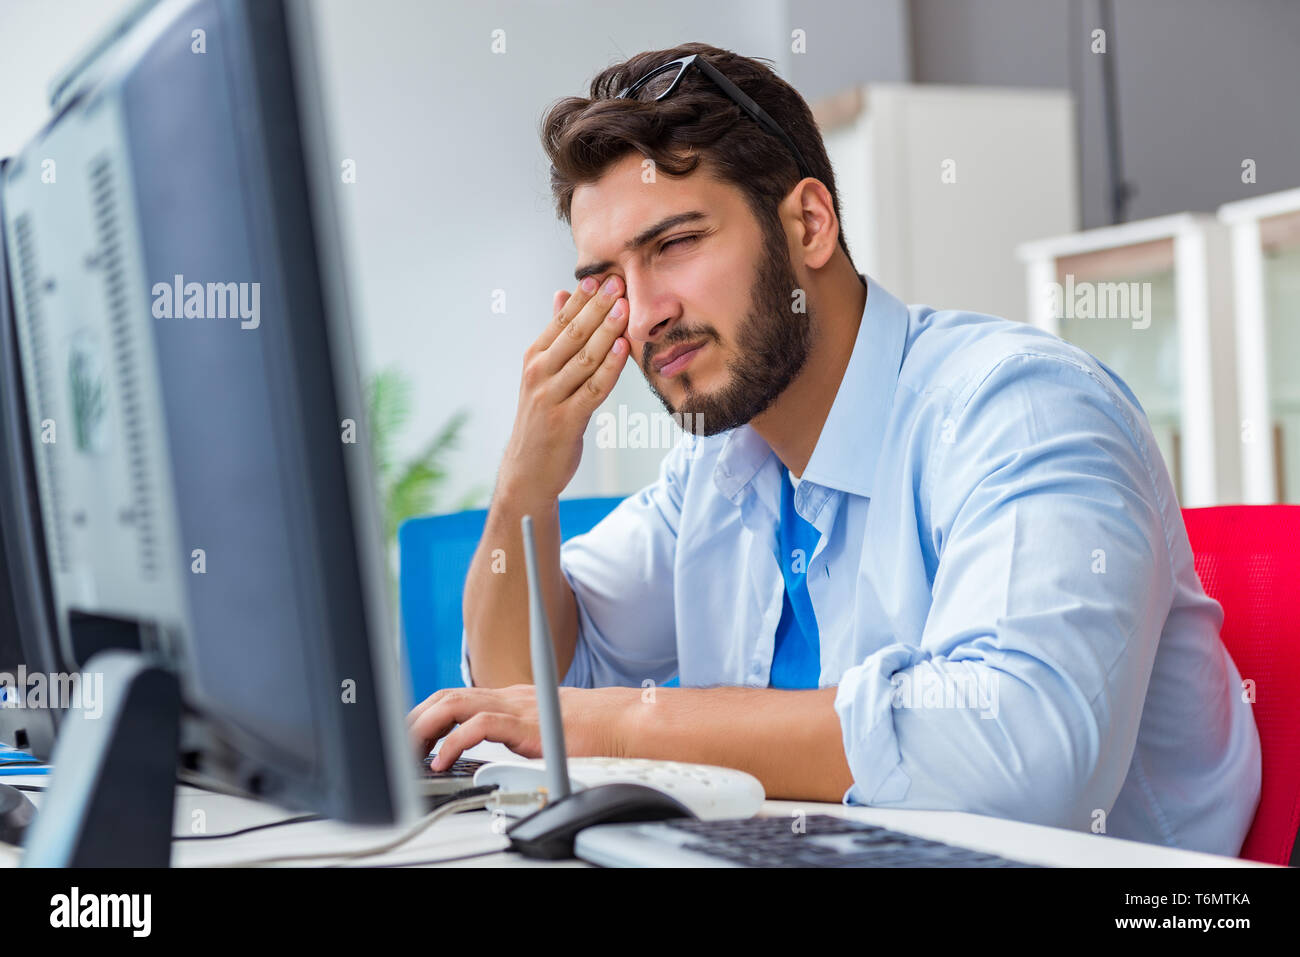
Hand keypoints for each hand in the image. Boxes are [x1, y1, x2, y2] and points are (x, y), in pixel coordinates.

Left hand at [407, 684, 638, 768]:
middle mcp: (506, 697)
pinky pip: (480, 725)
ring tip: (408, 754)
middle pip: (445, 697)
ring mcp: (515, 707)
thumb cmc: (588, 730)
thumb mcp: (540, 730)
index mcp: (507, 699)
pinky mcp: (525, 723)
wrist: (620, 723)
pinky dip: (453, 743)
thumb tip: (491, 754)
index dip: (424, 714)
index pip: (454, 697)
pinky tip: (442, 761)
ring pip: (453, 705)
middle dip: (414, 721)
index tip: (407, 738)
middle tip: (396, 748)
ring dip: (423, 729)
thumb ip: (514, 735)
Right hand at [499, 276, 629, 499]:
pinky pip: (594, 388)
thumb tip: (560, 294)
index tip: (602, 276)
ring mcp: (551, 397)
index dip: (582, 298)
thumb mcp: (541, 374)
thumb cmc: (541, 418)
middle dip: (597, 307)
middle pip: (573, 334)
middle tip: (619, 282)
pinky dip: (610, 367)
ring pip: (584, 358)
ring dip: (606, 331)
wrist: (527, 470)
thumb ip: (554, 335)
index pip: (560, 321)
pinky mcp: (567, 420)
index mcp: (534, 359)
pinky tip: (624, 348)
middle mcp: (539, 374)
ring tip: (625, 308)